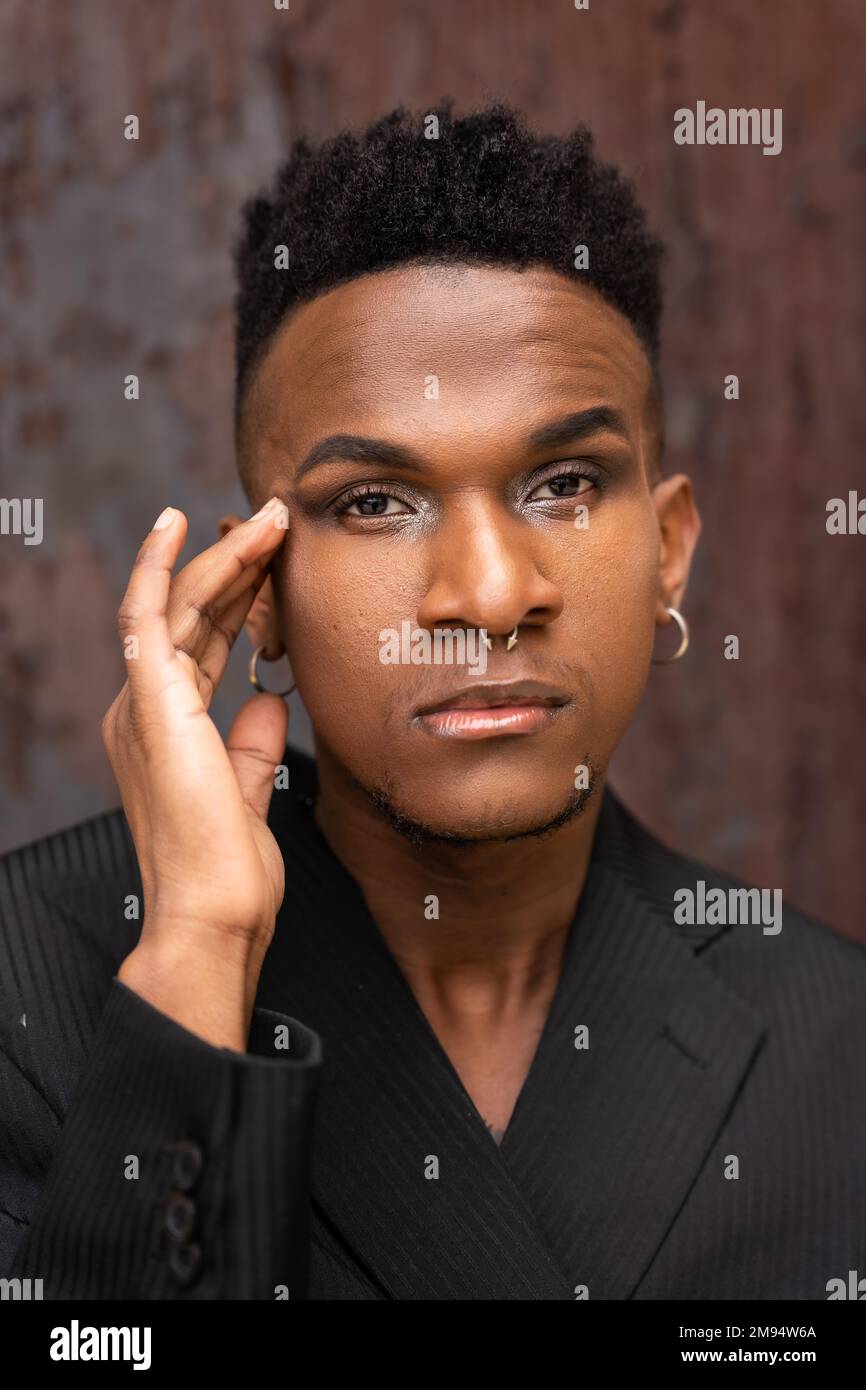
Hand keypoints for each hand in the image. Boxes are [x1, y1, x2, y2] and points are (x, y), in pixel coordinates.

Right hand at [104, 498, 290, 1045]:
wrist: (216, 913)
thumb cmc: (231, 870)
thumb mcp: (249, 791)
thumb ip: (252, 742)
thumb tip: (269, 698)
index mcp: (166, 730)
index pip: (204, 644)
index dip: (239, 598)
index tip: (276, 563)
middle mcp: (145, 710)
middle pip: (194, 617)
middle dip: (237, 565)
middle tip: (276, 520)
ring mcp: (141, 704)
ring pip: (180, 606)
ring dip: (224, 557)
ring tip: (265, 516)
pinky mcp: (149, 703)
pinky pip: (147, 618)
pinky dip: (159, 567)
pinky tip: (176, 525)